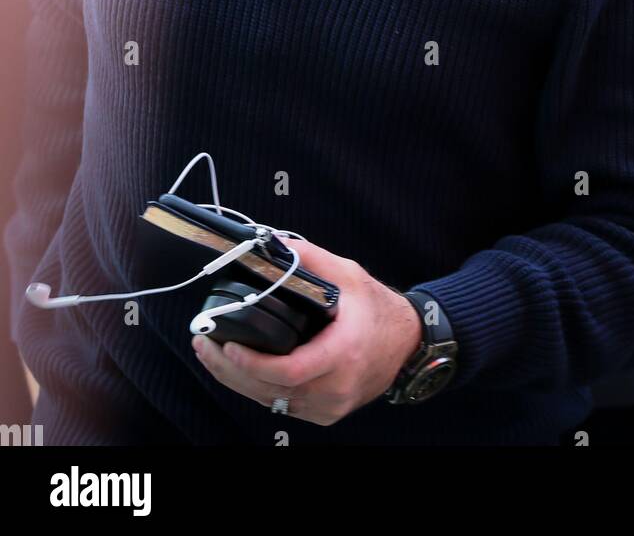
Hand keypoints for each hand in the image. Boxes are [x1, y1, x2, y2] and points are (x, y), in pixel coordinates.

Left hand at [191, 236, 422, 425]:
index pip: (290, 371)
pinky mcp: (325, 412)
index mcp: (342, 353)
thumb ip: (310, 258)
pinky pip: (282, 405)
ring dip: (236, 380)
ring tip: (210, 354)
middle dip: (231, 369)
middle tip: (204, 344)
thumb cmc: (378, 310)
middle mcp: (335, 386)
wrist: (407, 343)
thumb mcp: (349, 275)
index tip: (229, 346)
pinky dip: (257, 389)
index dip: (254, 363)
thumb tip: (273, 243)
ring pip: (272, 402)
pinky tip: (236, 370)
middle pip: (272, 390)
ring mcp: (330, 405)